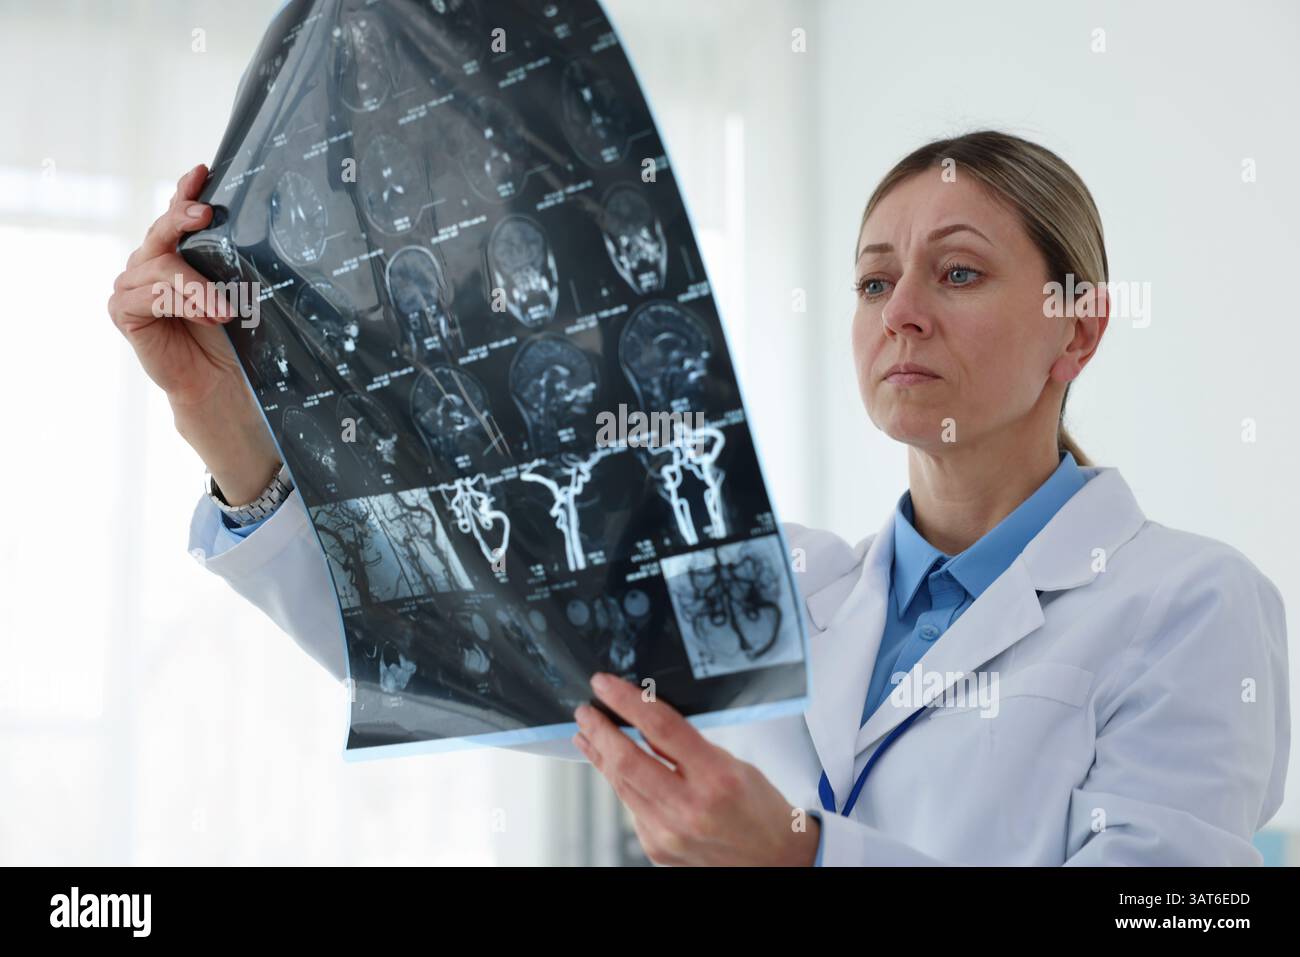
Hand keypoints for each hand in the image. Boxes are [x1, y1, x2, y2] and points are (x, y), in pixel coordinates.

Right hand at [107, 164, 279, 502]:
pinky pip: (146, 297)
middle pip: (162, 231)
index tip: (202, 172)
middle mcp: (151, 263)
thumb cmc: (237, 336)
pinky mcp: (124, 311)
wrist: (225, 384)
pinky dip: (179, 303)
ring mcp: (133, 285)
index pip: (178, 214)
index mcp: (178, 252)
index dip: (186, 191)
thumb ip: (232, 260)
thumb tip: (261, 223)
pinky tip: (209, 315)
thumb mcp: (241, 290)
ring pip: (159, 267)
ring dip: (194, 285)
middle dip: (182, 218)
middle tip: (206, 214)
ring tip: (225, 310)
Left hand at [573, 673, 819, 865]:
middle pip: (626, 760)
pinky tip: (613, 769)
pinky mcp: (656, 848)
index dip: (626, 701)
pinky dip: (619, 783)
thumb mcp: (733, 764)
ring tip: (587, 734)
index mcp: (715, 779)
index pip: (660, 727)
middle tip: (585, 710)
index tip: (605, 684)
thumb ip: (689, 746)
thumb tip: (646, 722)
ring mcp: (668, 833)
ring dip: (599, 755)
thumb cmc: (760, 812)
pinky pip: (630, 807)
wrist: (774, 862)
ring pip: (620, 784)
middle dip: (599, 729)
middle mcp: (688, 809)